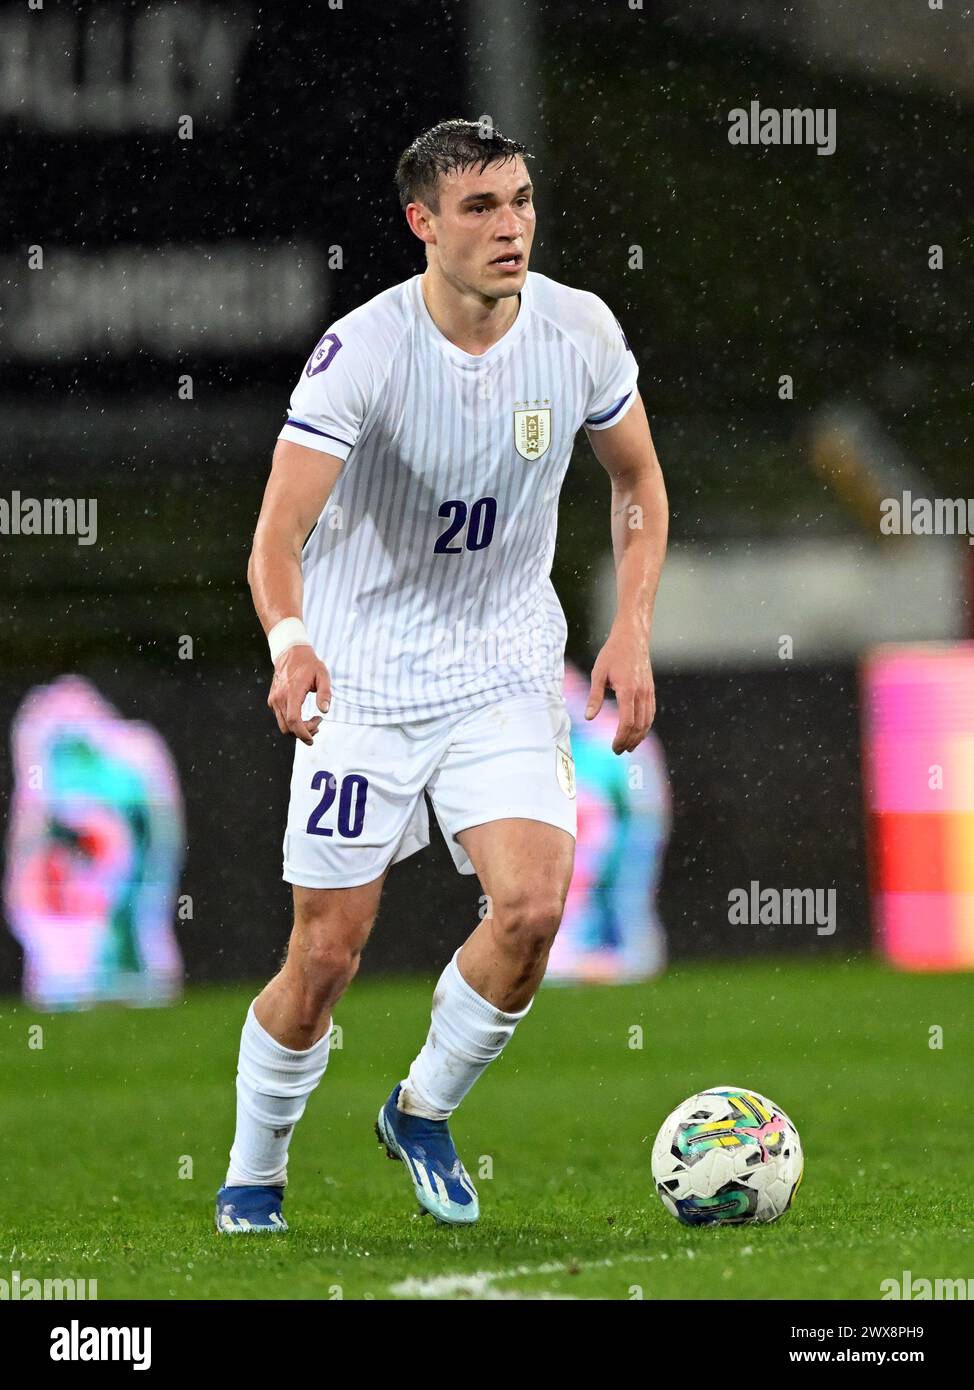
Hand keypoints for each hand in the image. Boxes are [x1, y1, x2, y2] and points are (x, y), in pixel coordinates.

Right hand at [267, 644, 331, 744]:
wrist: (290, 653)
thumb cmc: (309, 664)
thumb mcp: (323, 675)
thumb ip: (325, 693)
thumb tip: (325, 710)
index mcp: (292, 691)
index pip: (294, 720)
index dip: (302, 733)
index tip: (312, 739)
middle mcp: (280, 697)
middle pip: (288, 727)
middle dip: (303, 732)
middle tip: (318, 723)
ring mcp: (274, 699)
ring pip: (283, 725)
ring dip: (298, 729)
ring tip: (313, 720)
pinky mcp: (273, 700)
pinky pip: (281, 718)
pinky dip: (292, 722)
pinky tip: (303, 715)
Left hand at [585, 629, 654, 753]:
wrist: (632, 638)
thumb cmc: (613, 654)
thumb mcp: (598, 673)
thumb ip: (595, 697)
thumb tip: (589, 718)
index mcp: (627, 689)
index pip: (627, 721)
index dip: (621, 737)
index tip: (614, 747)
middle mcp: (641, 693)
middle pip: (639, 725)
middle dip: (629, 741)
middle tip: (618, 751)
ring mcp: (648, 692)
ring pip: (648, 721)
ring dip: (639, 737)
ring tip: (629, 747)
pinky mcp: (651, 690)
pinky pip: (651, 713)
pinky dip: (645, 726)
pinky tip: (638, 732)